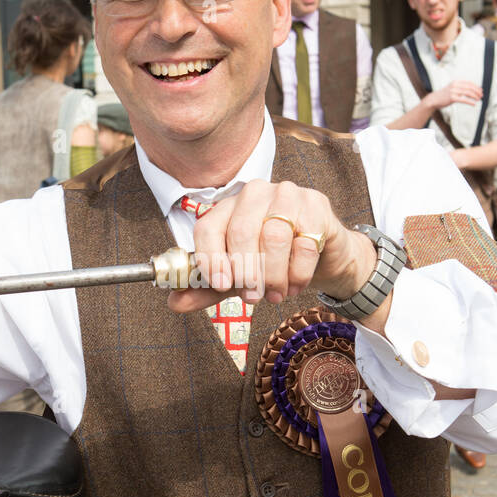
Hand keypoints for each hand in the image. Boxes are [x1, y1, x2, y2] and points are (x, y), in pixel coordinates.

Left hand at [166, 180, 376, 312]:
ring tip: (276, 294)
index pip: (208, 227)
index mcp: (228, 206)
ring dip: (274, 275)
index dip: (210, 258)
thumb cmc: (272, 262)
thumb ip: (207, 288)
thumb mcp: (236, 277)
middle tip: (253, 298)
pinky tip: (296, 284)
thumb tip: (175, 303)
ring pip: (274, 237)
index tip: (221, 286)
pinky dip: (299, 273)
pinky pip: (304, 243)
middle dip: (246, 272)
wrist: (321, 256)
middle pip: (241, 232)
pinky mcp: (316, 205)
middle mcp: (254, 194)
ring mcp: (286, 194)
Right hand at [430, 79, 482, 109]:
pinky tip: (474, 104)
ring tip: (478, 99)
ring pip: (468, 93)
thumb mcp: (452, 89)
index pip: (469, 83)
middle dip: (477, 91)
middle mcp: (455, 85)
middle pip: (469, 87)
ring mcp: (453, 91)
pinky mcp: (452, 98)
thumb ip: (460, 88)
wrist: (434, 100)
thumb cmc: (444, 95)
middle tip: (481, 96)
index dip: (476, 87)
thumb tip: (471, 90)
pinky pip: (464, 100)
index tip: (481, 90)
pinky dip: (470, 102)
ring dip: (475, 96)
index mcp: (456, 82)